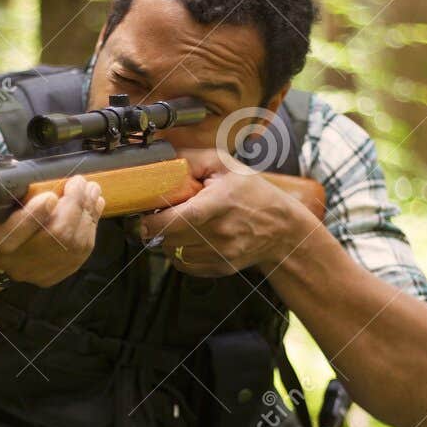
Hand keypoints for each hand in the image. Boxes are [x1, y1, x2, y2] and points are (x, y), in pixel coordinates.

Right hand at [0, 175, 105, 286]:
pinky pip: (83, 249)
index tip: (51, 196)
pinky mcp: (60, 272)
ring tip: (91, 190)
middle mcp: (18, 260)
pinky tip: (94, 206)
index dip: (35, 215)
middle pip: (55, 235)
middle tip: (81, 182)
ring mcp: (41, 269)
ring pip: (74, 242)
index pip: (15, 232)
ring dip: (88, 211)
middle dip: (73, 205)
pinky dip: (92, 224)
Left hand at [138, 156, 313, 276]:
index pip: (177, 220)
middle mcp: (220, 233)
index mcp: (219, 204)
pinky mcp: (220, 268)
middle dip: (157, 228)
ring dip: (168, 240)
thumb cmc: (252, 192)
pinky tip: (191, 238)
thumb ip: (190, 158)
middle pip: (169, 238)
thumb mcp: (224, 164)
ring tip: (180, 225)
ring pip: (173, 253)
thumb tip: (160, 157)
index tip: (146, 215)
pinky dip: (180, 253)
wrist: (281, 228)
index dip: (154, 221)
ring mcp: (221, 254)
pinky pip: (185, 265)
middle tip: (161, 215)